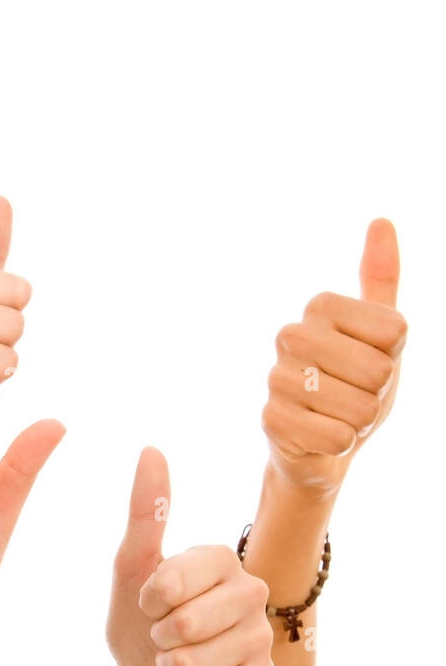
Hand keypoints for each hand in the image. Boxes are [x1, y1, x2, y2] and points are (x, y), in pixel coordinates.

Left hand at [106, 447, 274, 665]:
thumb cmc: (139, 624)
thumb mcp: (130, 571)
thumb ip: (145, 514)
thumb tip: (150, 449)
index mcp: (220, 558)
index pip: (172, 581)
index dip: (148, 601)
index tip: (150, 603)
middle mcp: (252, 591)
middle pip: (187, 625)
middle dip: (159, 638)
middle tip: (165, 637)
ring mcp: (262, 638)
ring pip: (195, 663)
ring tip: (175, 663)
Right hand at [263, 219, 406, 498]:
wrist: (322, 444)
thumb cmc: (355, 385)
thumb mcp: (380, 334)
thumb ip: (381, 280)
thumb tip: (381, 221)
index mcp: (320, 306)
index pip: (395, 331)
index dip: (393, 357)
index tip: (371, 362)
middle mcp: (292, 335)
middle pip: (377, 370)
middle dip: (377, 394)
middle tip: (355, 396)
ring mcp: (276, 378)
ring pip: (358, 407)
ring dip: (359, 422)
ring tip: (338, 417)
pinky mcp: (271, 420)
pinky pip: (334, 436)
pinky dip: (340, 444)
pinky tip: (323, 438)